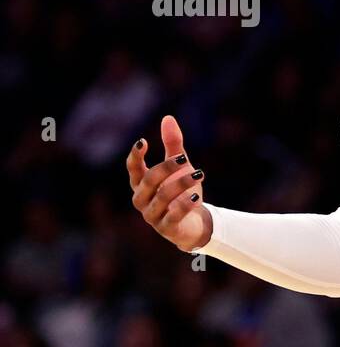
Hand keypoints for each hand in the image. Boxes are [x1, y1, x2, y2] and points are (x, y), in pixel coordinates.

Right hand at [126, 114, 212, 251]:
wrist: (194, 224)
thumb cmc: (181, 192)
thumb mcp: (179, 167)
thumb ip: (173, 145)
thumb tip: (167, 118)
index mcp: (142, 184)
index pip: (133, 169)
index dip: (135, 156)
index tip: (143, 142)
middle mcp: (142, 199)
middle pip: (149, 180)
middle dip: (167, 167)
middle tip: (185, 158)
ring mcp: (153, 215)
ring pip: (162, 197)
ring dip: (181, 184)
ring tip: (199, 174)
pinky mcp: (166, 228)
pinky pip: (173, 216)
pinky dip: (184, 206)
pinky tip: (196, 198)